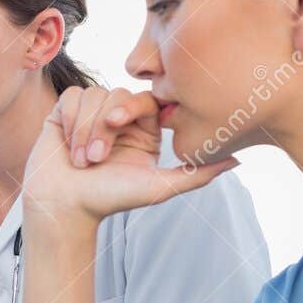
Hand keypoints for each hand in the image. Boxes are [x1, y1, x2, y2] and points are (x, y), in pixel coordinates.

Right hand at [22, 86, 236, 224]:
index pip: (147, 99)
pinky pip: (72, 97)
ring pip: (94, 96)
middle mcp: (120, 119)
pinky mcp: (65, 113)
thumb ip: (197, 174)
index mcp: (145, 131)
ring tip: (82, 160)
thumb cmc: (110, 200)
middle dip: (104, 125)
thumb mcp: (158, 188)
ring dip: (85, 130)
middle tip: (97, 157)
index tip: (119, 123)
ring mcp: (91, 115)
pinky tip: (67, 146)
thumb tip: (237, 160)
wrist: (65, 207)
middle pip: (118, 95)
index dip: (132, 107)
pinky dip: (69, 122)